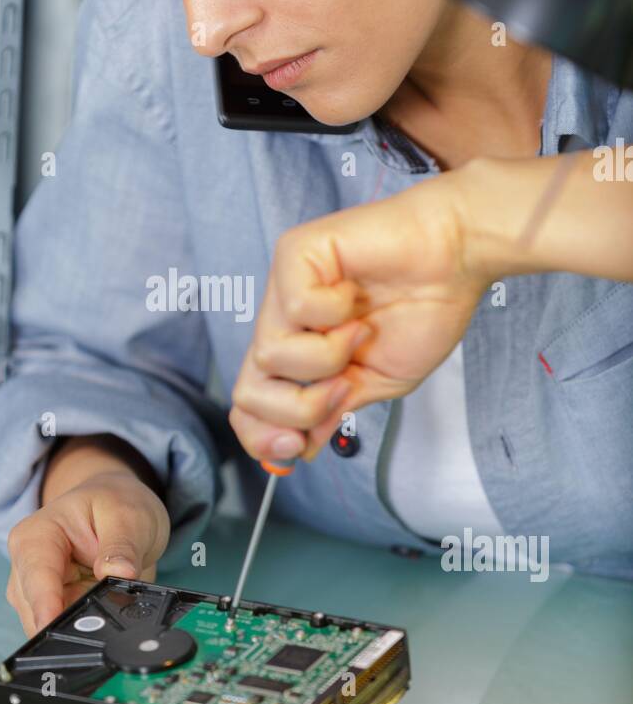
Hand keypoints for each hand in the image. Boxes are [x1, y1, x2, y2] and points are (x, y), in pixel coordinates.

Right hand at [5, 471, 170, 635]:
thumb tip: (119, 574)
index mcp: (36, 536)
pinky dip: (87, 626)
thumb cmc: (113, 503)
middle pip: (38, 610)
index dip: (46, 606)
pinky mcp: (54, 608)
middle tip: (110, 614)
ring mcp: (38, 591)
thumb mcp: (128, 516)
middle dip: (73, 620)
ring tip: (111, 601)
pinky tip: (105, 611)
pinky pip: (67, 629)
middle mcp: (27, 567)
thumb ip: (122, 548)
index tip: (57, 628)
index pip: (37, 576)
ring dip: (83, 623)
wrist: (115, 506)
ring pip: (51, 626)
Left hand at [230, 166, 486, 461]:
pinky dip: (335, 313)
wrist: (456, 258)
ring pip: (270, 353)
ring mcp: (282, 288)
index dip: (263, 438)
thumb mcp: (379, 381)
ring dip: (327, 356)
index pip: (250, 405)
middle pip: (248, 390)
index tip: (298, 448)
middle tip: (344, 386)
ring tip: (360, 329)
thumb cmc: (424, 310)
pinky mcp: (293, 254)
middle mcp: (281, 321)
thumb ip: (335, 411)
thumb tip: (300, 448)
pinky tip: (353, 293)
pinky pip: (295, 308)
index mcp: (297, 352)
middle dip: (296, 408)